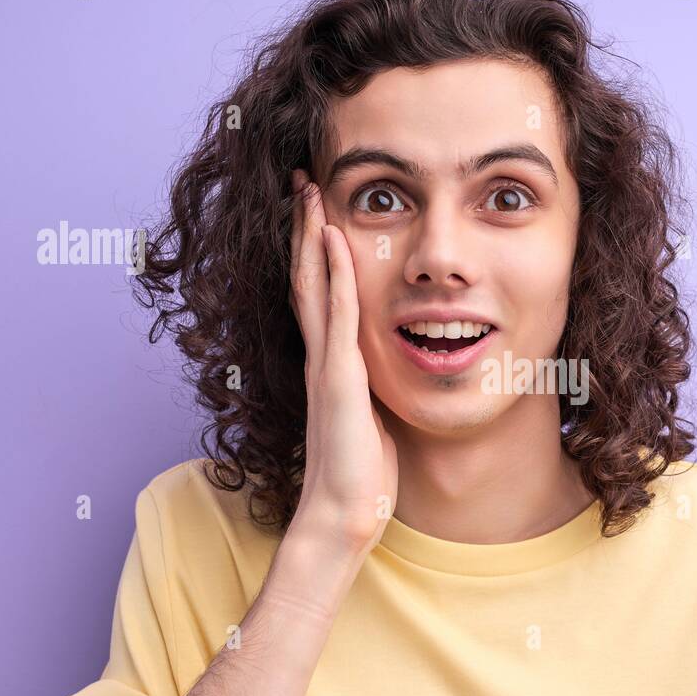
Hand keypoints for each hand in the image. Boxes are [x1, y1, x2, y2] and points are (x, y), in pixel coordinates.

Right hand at [287, 169, 397, 552]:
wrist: (343, 514)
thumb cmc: (361, 475)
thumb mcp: (372, 418)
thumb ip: (374, 389)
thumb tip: (395, 372)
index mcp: (330, 365)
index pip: (317, 294)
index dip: (315, 251)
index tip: (319, 211)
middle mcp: (321, 357)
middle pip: (306, 277)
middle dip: (304, 227)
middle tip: (301, 181)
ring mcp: (326, 365)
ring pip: (313, 285)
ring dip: (311, 235)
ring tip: (308, 190)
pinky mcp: (338, 379)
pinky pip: (337, 316)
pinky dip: (334, 274)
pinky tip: (335, 239)